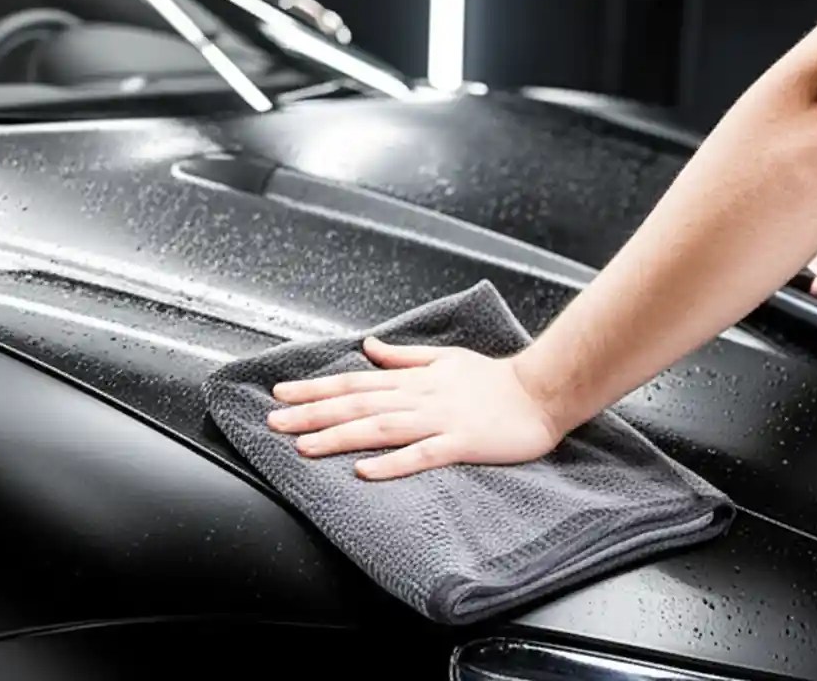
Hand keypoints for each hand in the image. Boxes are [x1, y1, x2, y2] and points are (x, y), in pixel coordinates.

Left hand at [265, 337, 565, 479]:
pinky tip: (364, 470)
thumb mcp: (445, 358)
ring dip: (340, 436)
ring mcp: (440, 420)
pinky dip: (392, 462)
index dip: (315, 389)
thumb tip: (367, 347)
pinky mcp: (461, 443)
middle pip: (358, 403)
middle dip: (312, 413)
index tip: (280, 395)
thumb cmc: (496, 379)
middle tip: (273, 421)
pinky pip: (422, 454)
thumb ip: (403, 356)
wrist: (543, 392)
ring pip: (380, 426)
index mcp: (415, 379)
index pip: (355, 382)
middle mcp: (420, 397)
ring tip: (304, 446)